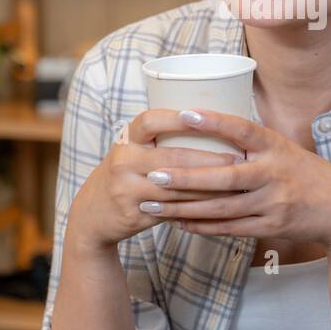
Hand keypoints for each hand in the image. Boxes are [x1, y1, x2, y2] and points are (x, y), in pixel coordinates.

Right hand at [68, 108, 247, 249]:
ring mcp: (126, 189)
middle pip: (171, 157)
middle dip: (209, 158)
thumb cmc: (126, 175)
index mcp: (127, 140)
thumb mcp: (134, 151)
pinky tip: (218, 204)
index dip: (175, 117)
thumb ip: (162, 141)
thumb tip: (215, 126)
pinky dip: (197, 207)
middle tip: (238, 157)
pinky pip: (173, 210)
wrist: (92, 214)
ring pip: (176, 187)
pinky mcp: (134, 214)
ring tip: (236, 183)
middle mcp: (124, 161)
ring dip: (209, 186)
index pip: (150, 121)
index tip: (201, 114)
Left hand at [138, 108, 330, 250]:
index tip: (184, 114)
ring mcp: (272, 203)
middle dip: (185, 177)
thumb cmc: (305, 173)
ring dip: (183, 208)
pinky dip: (202, 226)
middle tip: (153, 173)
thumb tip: (210, 124)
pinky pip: (228, 228)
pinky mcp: (269, 228)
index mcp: (276, 147)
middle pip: (224, 177)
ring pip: (220, 208)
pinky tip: (178, 222)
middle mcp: (273, 174)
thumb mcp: (284, 149)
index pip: (242, 129)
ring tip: (152, 205)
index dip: (214, 121)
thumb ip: (252, 142)